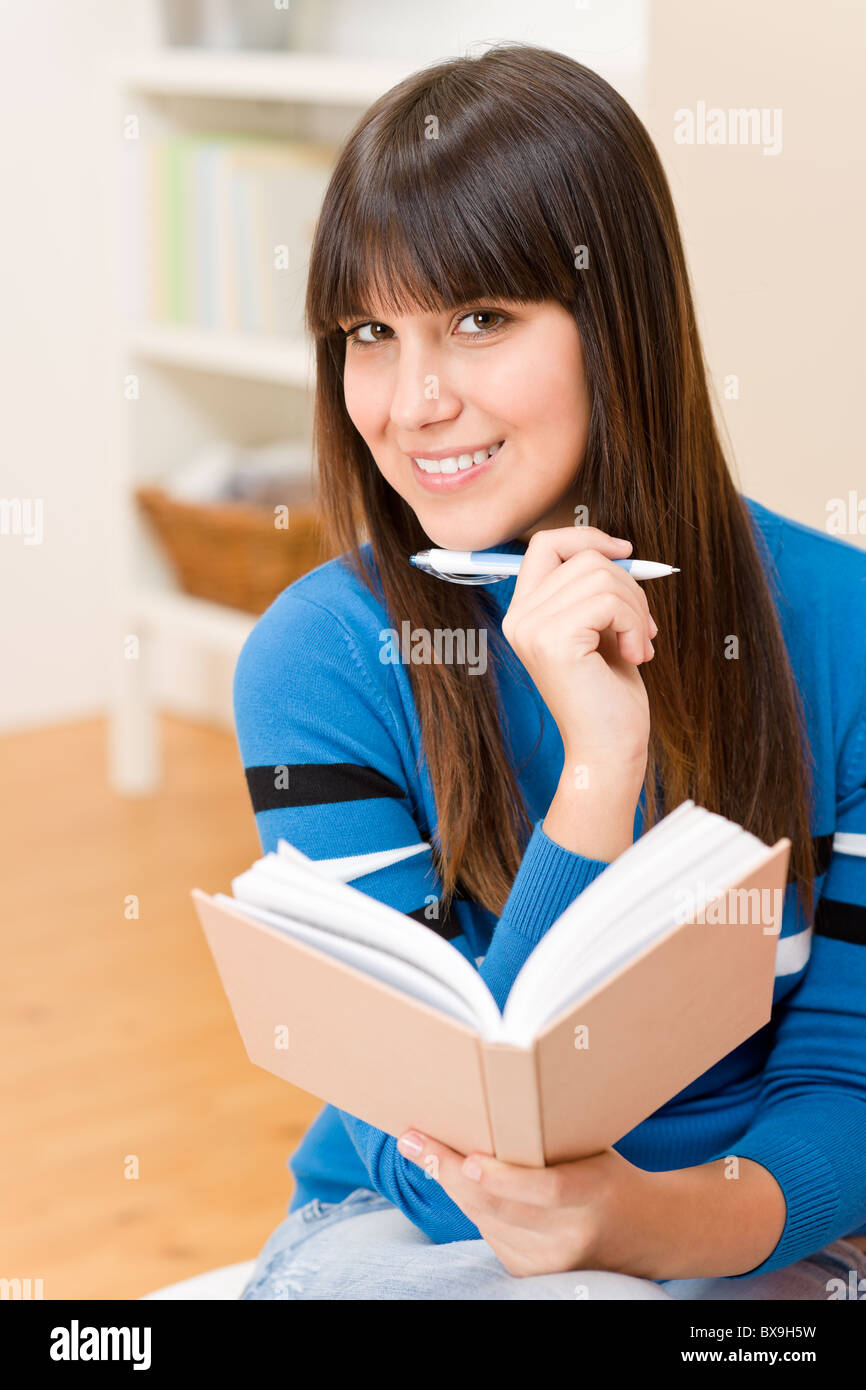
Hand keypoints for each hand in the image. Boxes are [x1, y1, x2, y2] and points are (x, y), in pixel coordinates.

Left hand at [396, 1128, 658, 1278]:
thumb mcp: (592, 1149)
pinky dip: (469, 1202)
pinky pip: (488, 1232)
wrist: (647, 1232)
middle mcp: (571, 1236)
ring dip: (450, 1183)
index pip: (547, 1192)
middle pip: (499, 1206)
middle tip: (414, 1139)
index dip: (505, 1178)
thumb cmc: (610, 1173)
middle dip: (448, 1170)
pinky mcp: (533, 1273)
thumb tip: (486, 1106)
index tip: (468, 1159)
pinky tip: (453, 1176)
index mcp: (594, 1195)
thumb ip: (547, 1140)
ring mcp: (551, 1262)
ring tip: (421, 1148)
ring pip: (484, 1219)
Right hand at [501, 528, 655, 766]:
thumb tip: (618, 548)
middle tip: (645, 629)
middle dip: (629, 585)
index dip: (588, 537)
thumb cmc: (609, 694)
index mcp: (524, 613)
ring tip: (640, 645)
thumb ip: (596, 589)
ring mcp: (532, 628)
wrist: (609, 748)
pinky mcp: (554, 641)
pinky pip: (609, 601)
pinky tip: (637, 657)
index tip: (625, 552)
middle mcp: (519, 618)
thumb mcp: (600, 629)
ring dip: (636, 609)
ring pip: (601, 575)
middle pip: (583, 557)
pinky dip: (636, 625)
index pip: (545, 544)